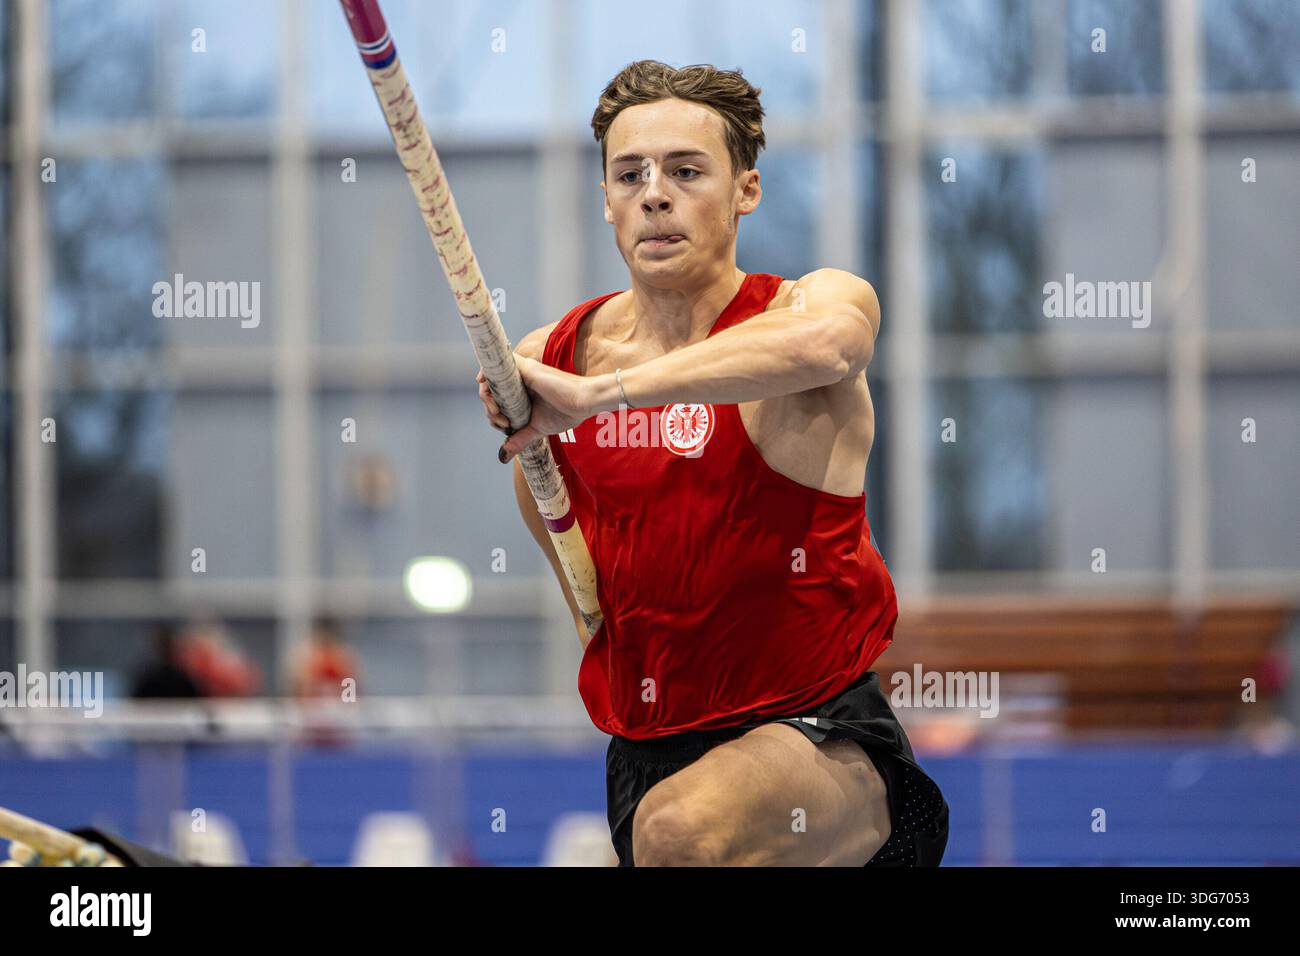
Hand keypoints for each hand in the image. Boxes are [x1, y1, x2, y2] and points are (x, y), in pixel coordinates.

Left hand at [478, 356, 592, 462]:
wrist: (584, 403)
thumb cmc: (566, 412)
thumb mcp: (536, 429)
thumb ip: (519, 439)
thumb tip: (502, 457)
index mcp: (522, 394)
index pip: (496, 401)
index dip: (494, 416)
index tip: (506, 428)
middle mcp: (519, 381)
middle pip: (490, 390)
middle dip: (490, 410)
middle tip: (504, 424)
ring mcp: (521, 373)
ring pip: (490, 378)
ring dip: (487, 398)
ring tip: (499, 414)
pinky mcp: (525, 368)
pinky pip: (498, 365)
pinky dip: (486, 375)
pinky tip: (485, 387)